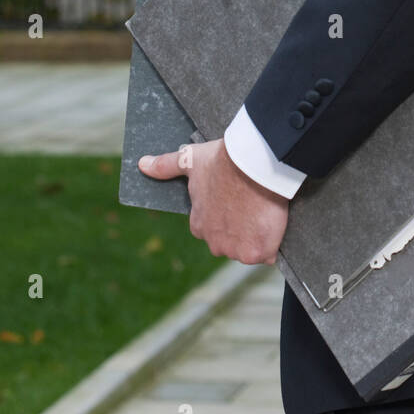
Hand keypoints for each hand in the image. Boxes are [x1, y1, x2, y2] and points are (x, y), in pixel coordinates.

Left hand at [138, 139, 288, 264]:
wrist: (252, 165)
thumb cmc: (222, 161)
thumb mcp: (190, 160)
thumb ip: (166, 166)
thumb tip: (142, 165)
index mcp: (198, 225)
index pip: (212, 229)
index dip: (226, 214)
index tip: (235, 199)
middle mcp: (214, 243)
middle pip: (231, 242)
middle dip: (240, 228)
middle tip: (251, 204)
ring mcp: (236, 250)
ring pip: (249, 248)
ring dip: (256, 235)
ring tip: (261, 210)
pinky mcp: (258, 252)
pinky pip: (267, 254)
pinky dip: (271, 241)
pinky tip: (271, 221)